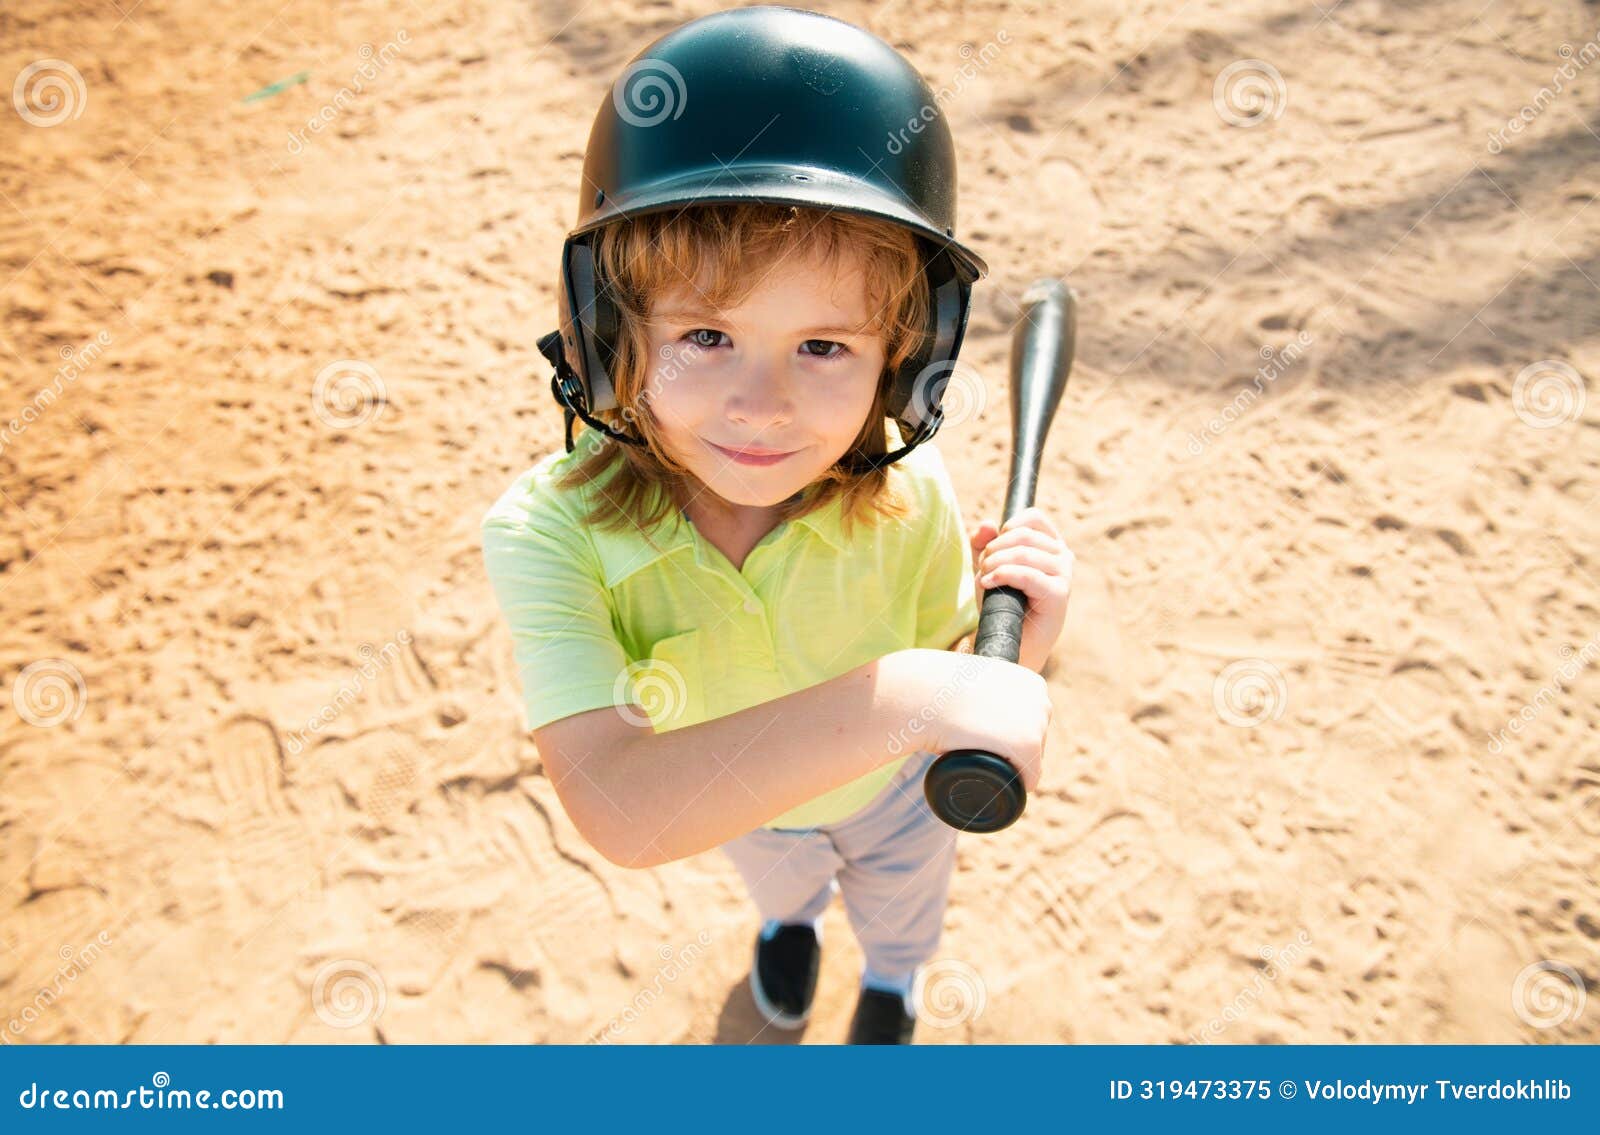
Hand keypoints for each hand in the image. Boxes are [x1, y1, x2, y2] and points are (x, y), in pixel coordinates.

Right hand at [897, 649, 1050, 792]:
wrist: (922, 694)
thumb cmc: (938, 690)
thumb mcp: (973, 683)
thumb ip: (987, 692)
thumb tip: (982, 706)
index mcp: (1032, 684)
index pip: (1030, 724)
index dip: (1008, 736)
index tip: (985, 735)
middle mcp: (1041, 700)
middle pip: (1036, 743)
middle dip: (1010, 751)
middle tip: (977, 744)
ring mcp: (1036, 722)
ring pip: (1031, 761)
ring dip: (1010, 766)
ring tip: (979, 755)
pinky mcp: (1027, 744)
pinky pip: (1030, 778)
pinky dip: (1015, 786)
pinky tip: (995, 779)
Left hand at [969, 507, 1074, 672]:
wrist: (1011, 641)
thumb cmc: (1003, 603)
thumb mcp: (988, 566)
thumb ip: (983, 543)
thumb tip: (986, 525)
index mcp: (1051, 545)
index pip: (1034, 517)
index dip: (1008, 528)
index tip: (993, 548)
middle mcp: (1063, 556)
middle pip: (1023, 534)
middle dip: (994, 549)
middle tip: (983, 569)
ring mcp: (1065, 575)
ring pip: (1023, 553)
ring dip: (994, 564)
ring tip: (984, 580)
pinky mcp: (1059, 594)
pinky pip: (1027, 574)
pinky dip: (1002, 576)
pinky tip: (988, 584)